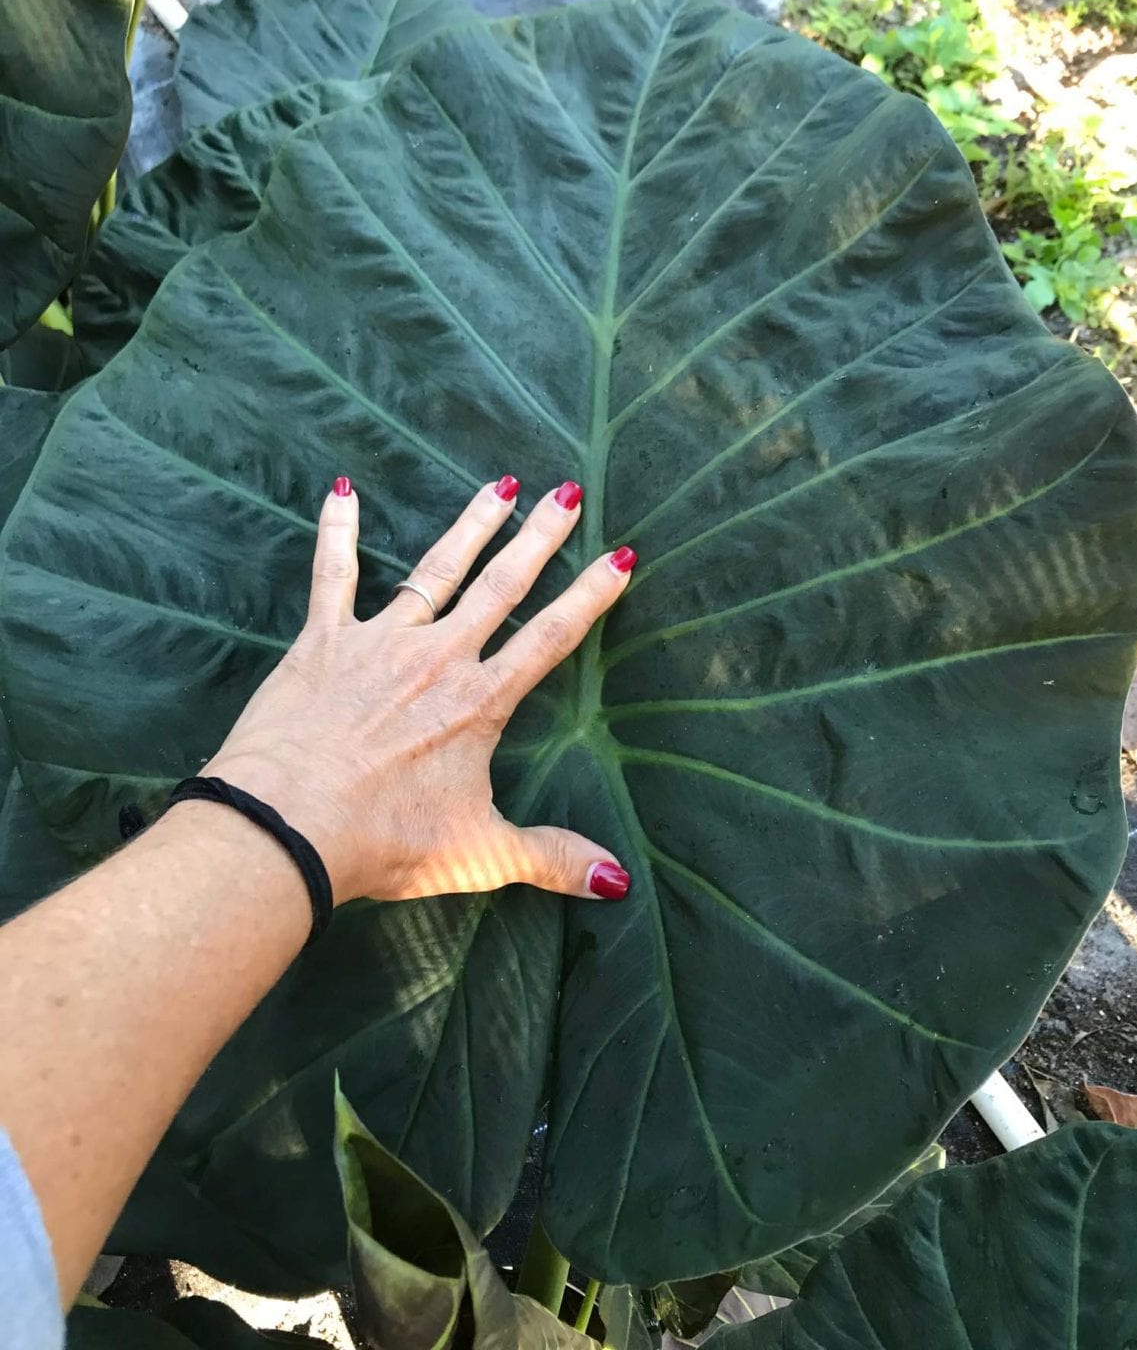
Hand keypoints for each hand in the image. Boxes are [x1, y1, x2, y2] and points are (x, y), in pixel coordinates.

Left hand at [202, 476, 636, 907]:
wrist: (286, 827)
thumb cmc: (383, 841)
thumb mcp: (478, 854)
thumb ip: (549, 858)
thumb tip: (617, 882)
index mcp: (479, 702)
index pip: (550, 637)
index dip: (590, 595)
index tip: (620, 554)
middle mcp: (438, 658)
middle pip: (501, 585)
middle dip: (539, 536)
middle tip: (567, 492)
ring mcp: (378, 642)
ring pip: (436, 569)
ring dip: (471, 524)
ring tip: (499, 483)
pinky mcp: (322, 641)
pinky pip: (333, 575)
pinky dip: (337, 531)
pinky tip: (342, 490)